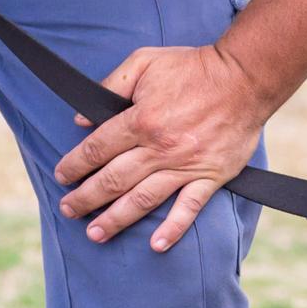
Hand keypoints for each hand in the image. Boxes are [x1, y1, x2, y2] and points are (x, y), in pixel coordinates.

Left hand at [53, 43, 277, 251]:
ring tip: (95, 234)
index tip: (62, 176)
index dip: (75, 164)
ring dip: (116, 219)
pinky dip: (174, 228)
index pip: (97, 148)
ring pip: (143, 198)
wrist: (245, 77)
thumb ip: (112, 86)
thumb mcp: (144, 62)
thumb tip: (82, 118)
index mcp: (140, 119)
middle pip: (113, 179)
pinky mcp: (210, 175)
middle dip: (86, 198)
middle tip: (68, 210)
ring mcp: (185, 164)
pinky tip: (156, 245)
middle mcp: (159, 147)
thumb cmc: (193, 67)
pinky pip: (189, 207)